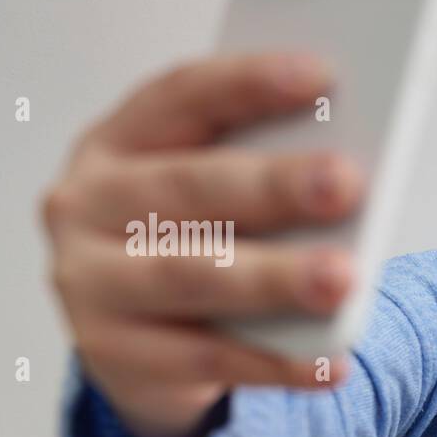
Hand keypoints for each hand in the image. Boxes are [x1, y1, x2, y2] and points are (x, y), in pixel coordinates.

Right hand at [42, 52, 365, 436]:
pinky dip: (276, 362)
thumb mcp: (210, 198)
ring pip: (192, 276)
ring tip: (343, 279)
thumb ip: (257, 176)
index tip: (320, 74)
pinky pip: (209, 359)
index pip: (182, 96)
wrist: (135, 348)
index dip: (248, 83)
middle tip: (346, 184)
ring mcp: (92, 283)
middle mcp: (88, 204)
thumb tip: (348, 177)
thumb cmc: (193, 244)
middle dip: (273, 186)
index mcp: (118, 142)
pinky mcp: (115, 357)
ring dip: (274, 278)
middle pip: (189, 188)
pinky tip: (331, 362)